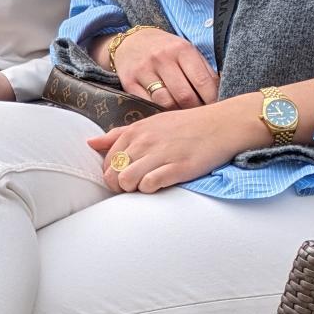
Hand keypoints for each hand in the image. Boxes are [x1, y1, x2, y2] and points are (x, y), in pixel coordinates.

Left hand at [88, 103, 257, 193]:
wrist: (223, 124)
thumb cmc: (186, 126)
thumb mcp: (150, 123)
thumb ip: (119, 134)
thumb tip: (90, 143)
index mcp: (135, 131)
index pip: (106, 161)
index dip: (112, 174)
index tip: (125, 177)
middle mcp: (144, 141)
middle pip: (112, 174)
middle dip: (118, 186)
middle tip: (134, 187)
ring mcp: (160, 154)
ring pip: (126, 180)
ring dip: (133, 189)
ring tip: (147, 186)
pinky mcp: (178, 167)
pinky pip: (149, 185)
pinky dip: (150, 190)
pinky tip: (161, 185)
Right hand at [107, 27, 218, 109]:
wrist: (131, 41)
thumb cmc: (166, 50)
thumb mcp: (187, 52)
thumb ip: (203, 71)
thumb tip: (220, 94)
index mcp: (182, 50)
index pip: (202, 81)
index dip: (212, 99)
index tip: (216, 108)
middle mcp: (162, 58)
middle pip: (185, 96)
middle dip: (195, 109)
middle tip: (199, 114)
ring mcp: (144, 70)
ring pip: (165, 103)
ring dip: (177, 112)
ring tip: (183, 113)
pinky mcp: (129, 82)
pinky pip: (147, 104)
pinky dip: (158, 110)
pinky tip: (164, 110)